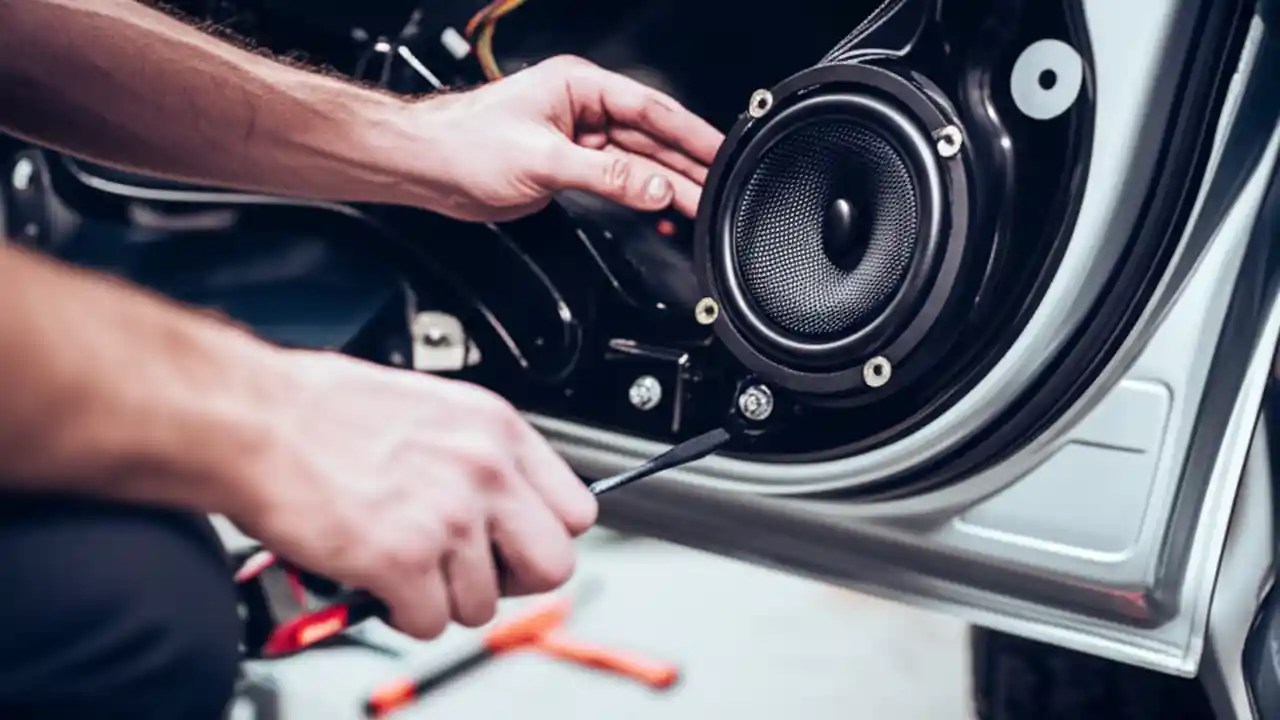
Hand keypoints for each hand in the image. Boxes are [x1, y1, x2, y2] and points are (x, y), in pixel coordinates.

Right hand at [228, 350, 596, 637]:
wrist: (255, 421)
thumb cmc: (322, 411)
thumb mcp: (432, 408)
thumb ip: (478, 454)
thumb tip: (505, 499)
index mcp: (497, 430)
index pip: (575, 510)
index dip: (541, 537)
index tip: (514, 544)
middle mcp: (484, 472)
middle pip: (552, 565)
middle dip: (510, 580)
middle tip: (468, 571)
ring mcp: (448, 519)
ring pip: (484, 603)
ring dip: (442, 598)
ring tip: (403, 567)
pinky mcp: (404, 561)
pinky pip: (431, 622)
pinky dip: (401, 614)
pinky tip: (376, 581)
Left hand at [410, 55, 724, 221]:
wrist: (429, 167)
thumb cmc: (466, 143)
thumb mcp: (544, 159)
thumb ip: (606, 175)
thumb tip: (654, 188)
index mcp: (579, 86)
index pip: (651, 108)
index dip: (691, 132)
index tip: (721, 152)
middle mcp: (583, 110)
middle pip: (650, 138)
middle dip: (686, 165)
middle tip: (720, 189)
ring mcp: (578, 140)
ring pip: (637, 163)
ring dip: (667, 186)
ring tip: (702, 207)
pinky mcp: (569, 168)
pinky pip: (617, 182)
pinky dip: (639, 198)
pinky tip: (659, 212)